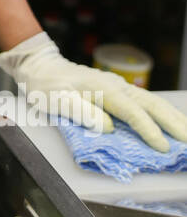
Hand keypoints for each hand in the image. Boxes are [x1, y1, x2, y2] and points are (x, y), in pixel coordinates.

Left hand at [0, 31, 186, 152]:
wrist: (42, 67)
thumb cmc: (47, 86)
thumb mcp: (57, 100)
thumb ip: (82, 113)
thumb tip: (108, 127)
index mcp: (104, 90)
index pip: (133, 113)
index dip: (149, 131)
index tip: (163, 148)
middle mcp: (118, 87)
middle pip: (153, 105)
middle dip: (174, 124)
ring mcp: (121, 87)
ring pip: (155, 102)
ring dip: (174, 118)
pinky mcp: (120, 91)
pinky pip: (148, 102)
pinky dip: (164, 113)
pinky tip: (173, 121)